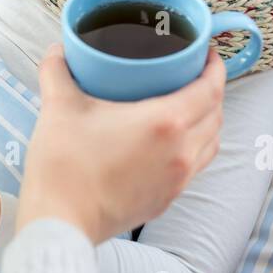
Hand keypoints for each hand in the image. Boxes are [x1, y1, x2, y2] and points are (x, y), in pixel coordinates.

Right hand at [17, 43, 226, 243]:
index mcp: (165, 123)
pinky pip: (195, 167)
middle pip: (216, 115)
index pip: (211, 90)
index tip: (207, 54)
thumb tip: (56, 51)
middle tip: (192, 75)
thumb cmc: (64, 165)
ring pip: (210, 143)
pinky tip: (170, 142)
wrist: (59, 221)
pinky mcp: (166, 200)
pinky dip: (194, 148)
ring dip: (207, 121)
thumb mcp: (59, 107)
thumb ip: (57, 71)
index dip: (215, 68)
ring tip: (186, 106)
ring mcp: (177, 180)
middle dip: (211, 91)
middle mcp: (181, 152)